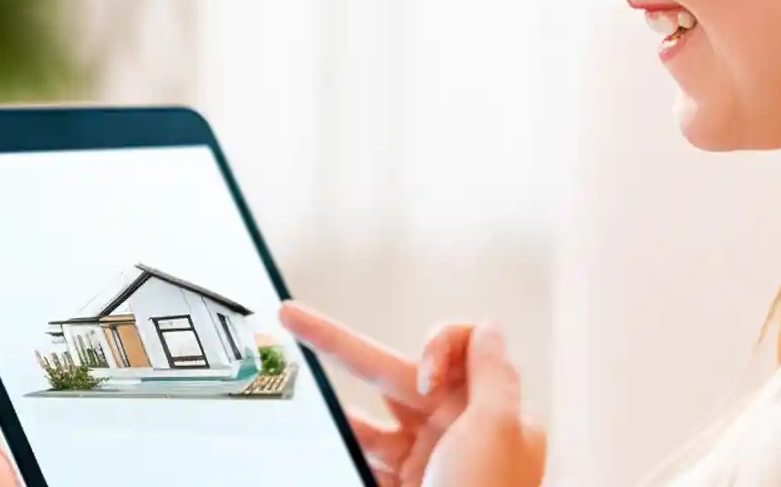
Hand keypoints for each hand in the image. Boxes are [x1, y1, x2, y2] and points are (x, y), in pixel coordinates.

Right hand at [0, 305, 546, 486]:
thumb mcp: (499, 429)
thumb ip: (493, 373)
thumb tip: (490, 324)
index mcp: (486, 410)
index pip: (453, 347)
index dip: (437, 345)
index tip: (423, 379)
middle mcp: (455, 432)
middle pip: (390, 374)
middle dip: (338, 344)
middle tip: (287, 316)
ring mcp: (421, 464)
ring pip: (363, 420)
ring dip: (330, 405)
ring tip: (281, 374)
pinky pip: (354, 456)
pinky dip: (332, 444)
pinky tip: (305, 436)